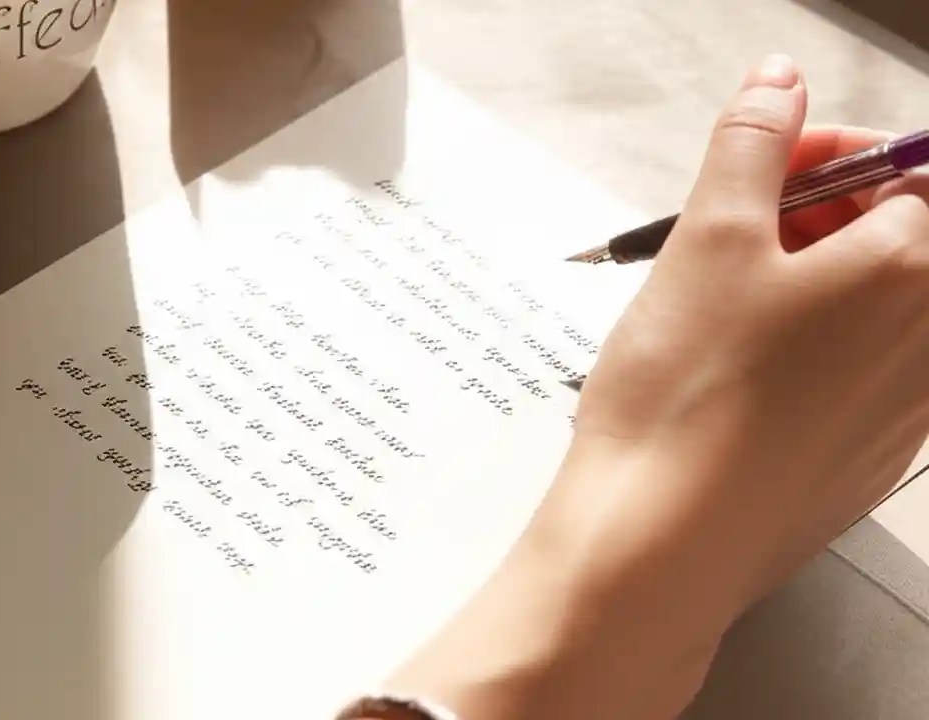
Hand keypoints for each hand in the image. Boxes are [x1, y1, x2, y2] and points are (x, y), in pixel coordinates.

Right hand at [382, 55, 928, 719]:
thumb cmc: (684, 393)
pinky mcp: (870, 465)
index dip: (831, 153)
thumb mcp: (707, 240)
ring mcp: (908, 415)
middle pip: (905, 240)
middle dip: (823, 214)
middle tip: (735, 228)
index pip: (911, 170)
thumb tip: (778, 83)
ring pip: (882, 312)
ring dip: (816, 281)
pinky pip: (866, 378)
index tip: (765, 167)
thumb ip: (754, 147)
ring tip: (726, 300)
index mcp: (909, 273)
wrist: (657, 545)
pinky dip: (815, 350)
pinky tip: (738, 371)